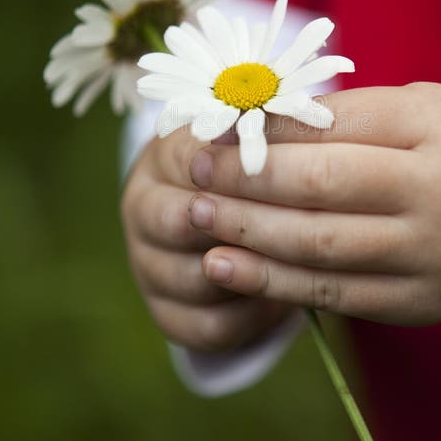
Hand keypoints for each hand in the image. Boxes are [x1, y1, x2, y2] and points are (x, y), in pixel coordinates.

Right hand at [121, 130, 290, 351]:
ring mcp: (148, 266)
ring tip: (297, 264)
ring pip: (197, 280)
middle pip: (179, 226)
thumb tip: (281, 114)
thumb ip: (262, 130)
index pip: (195, 163)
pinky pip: (210, 326)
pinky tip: (281, 297)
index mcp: (163, 157)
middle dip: (240, 228)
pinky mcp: (167, 314)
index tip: (292, 180)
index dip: (247, 176)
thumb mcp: (249, 141)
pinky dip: (252, 316)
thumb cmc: (247, 167)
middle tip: (291, 228)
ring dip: (251, 276)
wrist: (220, 213)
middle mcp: (142, 209)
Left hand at [187, 83, 440, 331]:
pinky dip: (274, 283)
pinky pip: (334, 295)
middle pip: (323, 189)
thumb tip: (261, 122)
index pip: (337, 130)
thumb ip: (354, 114)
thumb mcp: (429, 108)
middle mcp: (440, 199)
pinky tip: (228, 267)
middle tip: (196, 171)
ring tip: (197, 218)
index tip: (218, 128)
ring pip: (320, 249)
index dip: (268, 131)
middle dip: (247, 181)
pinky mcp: (416, 306)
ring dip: (248, 235)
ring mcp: (430, 261)